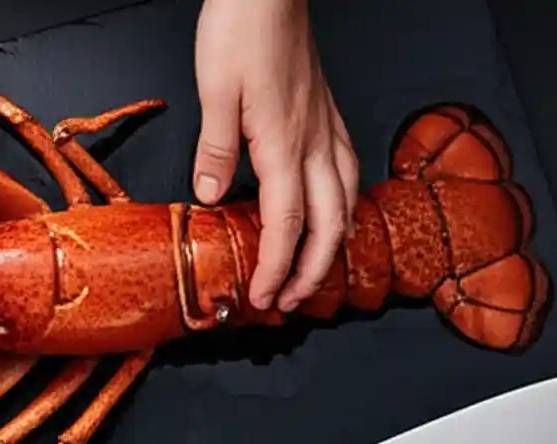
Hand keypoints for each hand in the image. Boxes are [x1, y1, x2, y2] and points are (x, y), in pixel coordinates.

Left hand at [192, 0, 358, 311]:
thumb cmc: (242, 29)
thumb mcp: (215, 89)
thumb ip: (216, 147)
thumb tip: (210, 196)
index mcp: (285, 144)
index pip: (287, 225)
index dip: (276, 268)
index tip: (262, 296)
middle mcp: (314, 142)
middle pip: (327, 226)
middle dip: (310, 272)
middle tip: (287, 301)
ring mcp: (327, 129)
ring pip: (345, 201)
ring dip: (332, 244)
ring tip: (315, 270)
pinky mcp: (327, 115)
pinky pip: (347, 172)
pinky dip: (343, 205)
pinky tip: (334, 209)